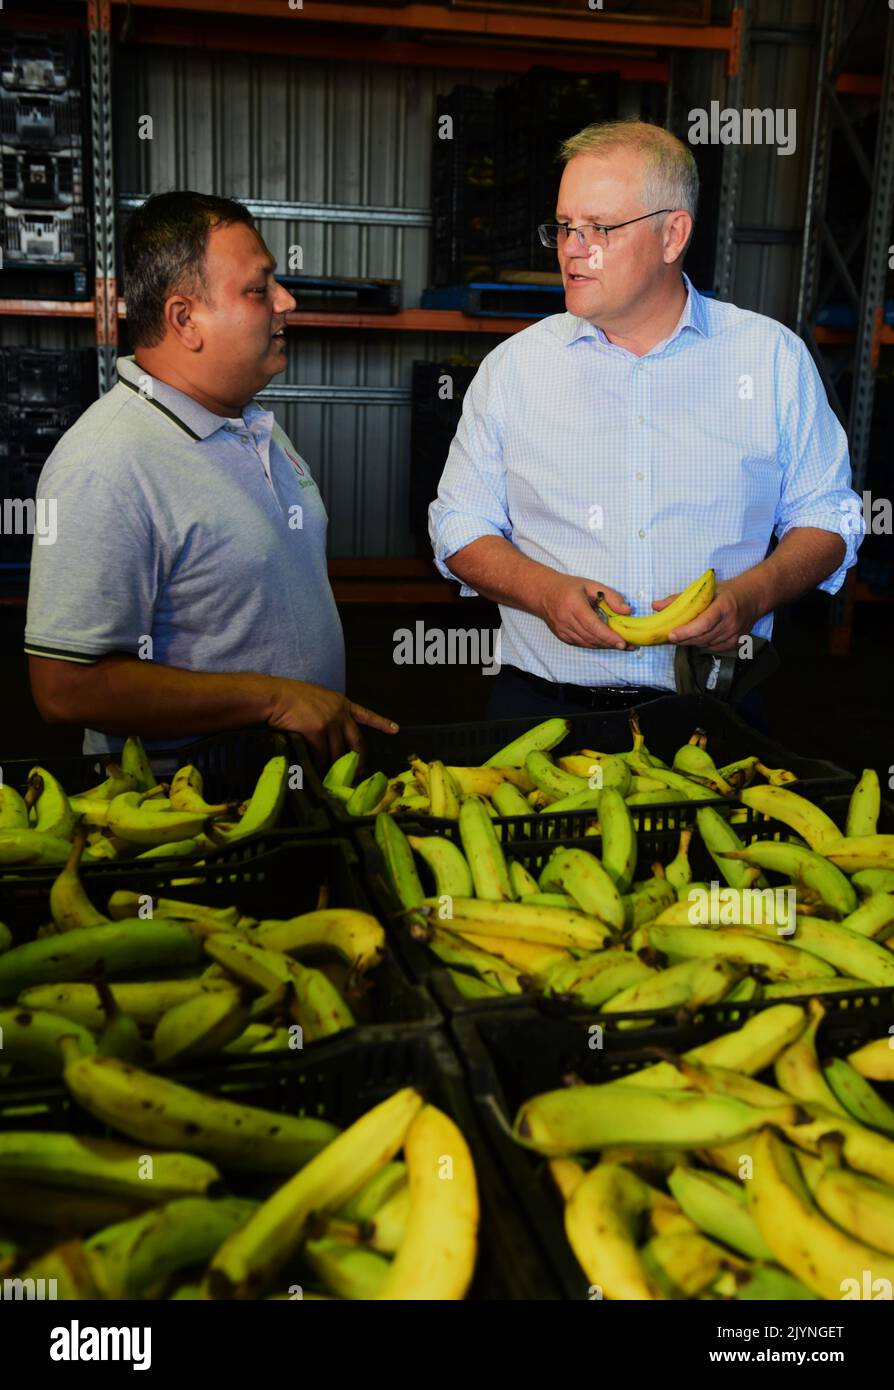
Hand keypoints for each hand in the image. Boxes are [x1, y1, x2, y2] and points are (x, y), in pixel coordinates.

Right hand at [267, 679, 398, 766]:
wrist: (275, 696)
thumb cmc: (290, 697)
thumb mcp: (317, 700)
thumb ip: (328, 714)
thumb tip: (331, 735)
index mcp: (342, 703)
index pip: (366, 714)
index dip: (382, 723)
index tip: (396, 729)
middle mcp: (341, 713)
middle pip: (357, 742)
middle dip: (360, 761)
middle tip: (360, 774)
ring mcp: (331, 722)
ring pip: (338, 753)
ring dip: (335, 767)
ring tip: (333, 779)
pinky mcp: (318, 732)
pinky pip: (321, 756)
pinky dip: (319, 766)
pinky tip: (316, 772)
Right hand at [538, 573, 631, 649]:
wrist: (543, 593)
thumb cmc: (569, 587)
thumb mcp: (592, 585)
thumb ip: (611, 596)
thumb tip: (627, 611)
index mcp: (574, 605)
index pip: (593, 625)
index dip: (608, 636)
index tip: (623, 643)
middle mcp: (566, 620)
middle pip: (592, 637)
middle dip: (611, 643)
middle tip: (629, 645)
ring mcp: (562, 630)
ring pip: (587, 643)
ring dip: (604, 645)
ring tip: (620, 644)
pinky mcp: (562, 636)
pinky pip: (582, 643)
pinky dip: (595, 644)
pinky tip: (605, 641)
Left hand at [652, 579, 759, 651]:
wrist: (753, 596)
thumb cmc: (727, 591)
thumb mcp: (704, 590)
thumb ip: (679, 599)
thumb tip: (656, 606)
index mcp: (723, 606)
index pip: (702, 624)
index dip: (686, 632)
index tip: (671, 635)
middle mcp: (731, 622)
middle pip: (702, 637)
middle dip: (684, 638)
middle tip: (670, 636)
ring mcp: (735, 634)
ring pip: (706, 644)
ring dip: (693, 641)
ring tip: (685, 634)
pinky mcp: (737, 642)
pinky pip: (714, 648)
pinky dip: (704, 643)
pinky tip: (701, 635)